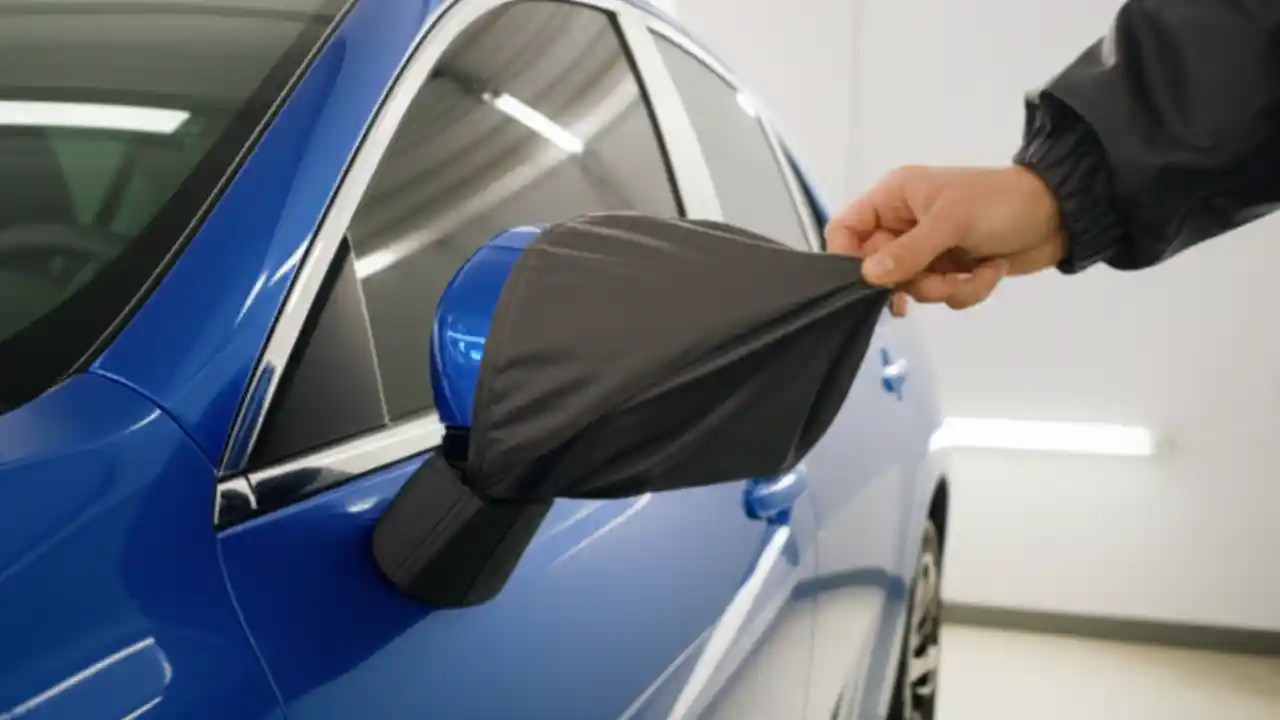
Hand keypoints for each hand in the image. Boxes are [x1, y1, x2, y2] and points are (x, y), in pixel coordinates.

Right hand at [826, 165, 1067, 314]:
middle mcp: (905, 223)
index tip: (865, 282)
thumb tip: (867, 276)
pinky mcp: (952, 270)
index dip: (846, 257)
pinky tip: (990, 269)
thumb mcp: (951, 222)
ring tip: (973, 271)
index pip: (846, 228)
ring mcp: (928, 249)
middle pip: (878, 268)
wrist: (1060, 215)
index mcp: (894, 197)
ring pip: (912, 287)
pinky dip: (968, 289)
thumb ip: (907, 252)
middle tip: (939, 278)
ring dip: (945, 288)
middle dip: (912, 281)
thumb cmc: (1001, 202)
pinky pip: (942, 296)